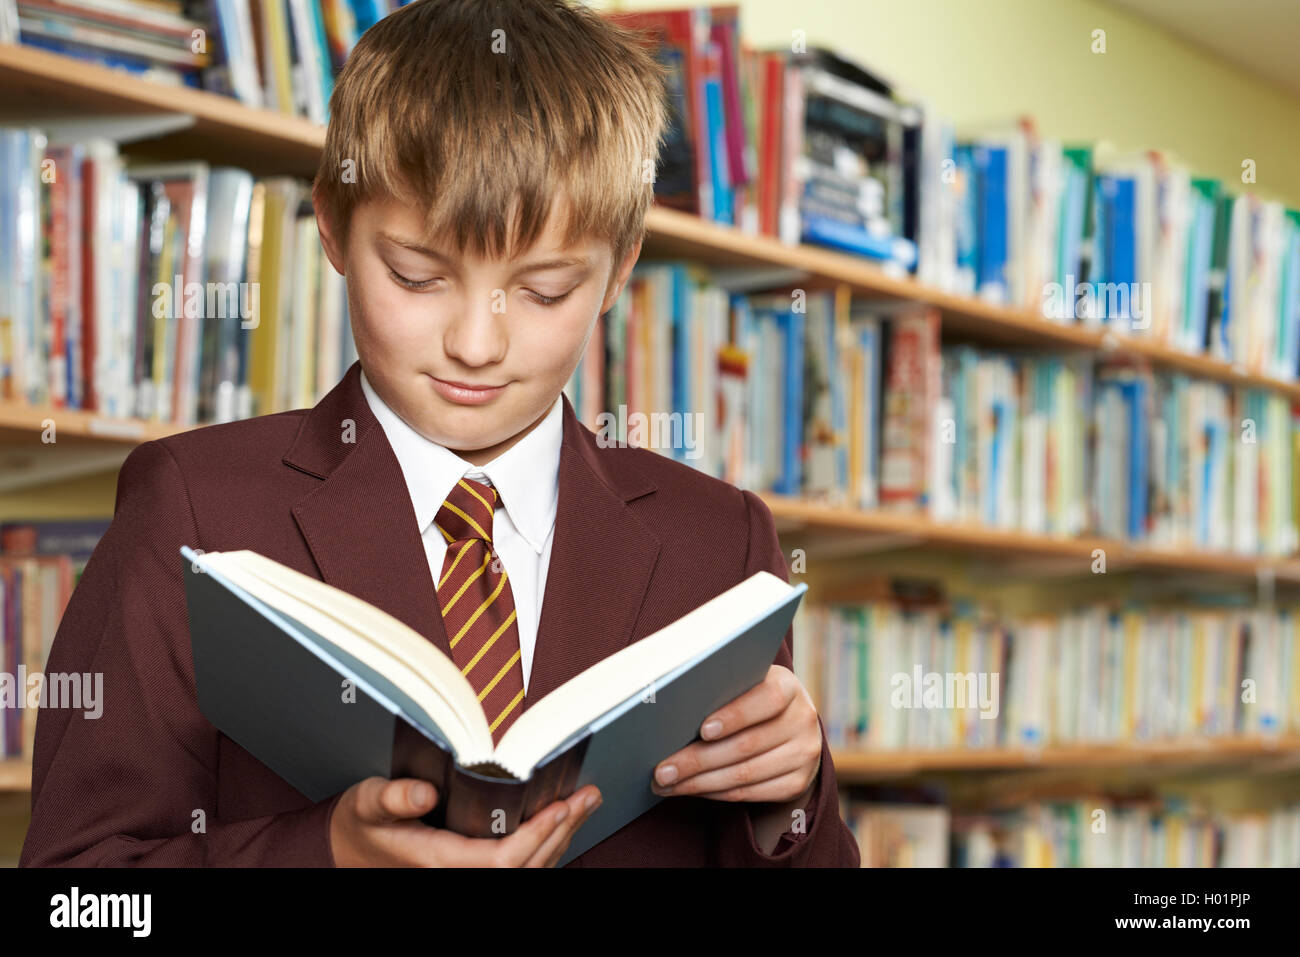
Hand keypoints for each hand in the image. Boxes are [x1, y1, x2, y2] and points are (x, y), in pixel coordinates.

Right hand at [329, 777, 601, 866]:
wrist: (346, 854)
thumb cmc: (360, 826)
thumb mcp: (367, 803)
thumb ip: (393, 797)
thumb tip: (425, 792)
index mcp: (440, 863)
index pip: (502, 860)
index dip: (536, 835)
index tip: (560, 805)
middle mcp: (459, 878)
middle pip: (526, 866)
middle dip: (561, 831)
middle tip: (588, 796)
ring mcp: (467, 880)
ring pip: (528, 871)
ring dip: (561, 839)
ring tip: (585, 804)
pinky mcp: (472, 874)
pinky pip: (519, 871)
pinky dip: (545, 849)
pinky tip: (561, 825)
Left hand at [651, 665, 820, 805]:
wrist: (790, 727)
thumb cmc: (750, 699)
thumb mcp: (746, 684)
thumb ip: (721, 689)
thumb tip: (672, 710)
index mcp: (788, 686)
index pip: (766, 699)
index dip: (734, 715)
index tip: (702, 730)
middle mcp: (802, 719)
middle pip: (746, 744)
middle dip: (698, 759)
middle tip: (662, 770)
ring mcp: (804, 753)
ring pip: (745, 774)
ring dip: (700, 782)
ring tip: (666, 784)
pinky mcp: (797, 782)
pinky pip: (750, 793)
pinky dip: (715, 793)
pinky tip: (690, 790)